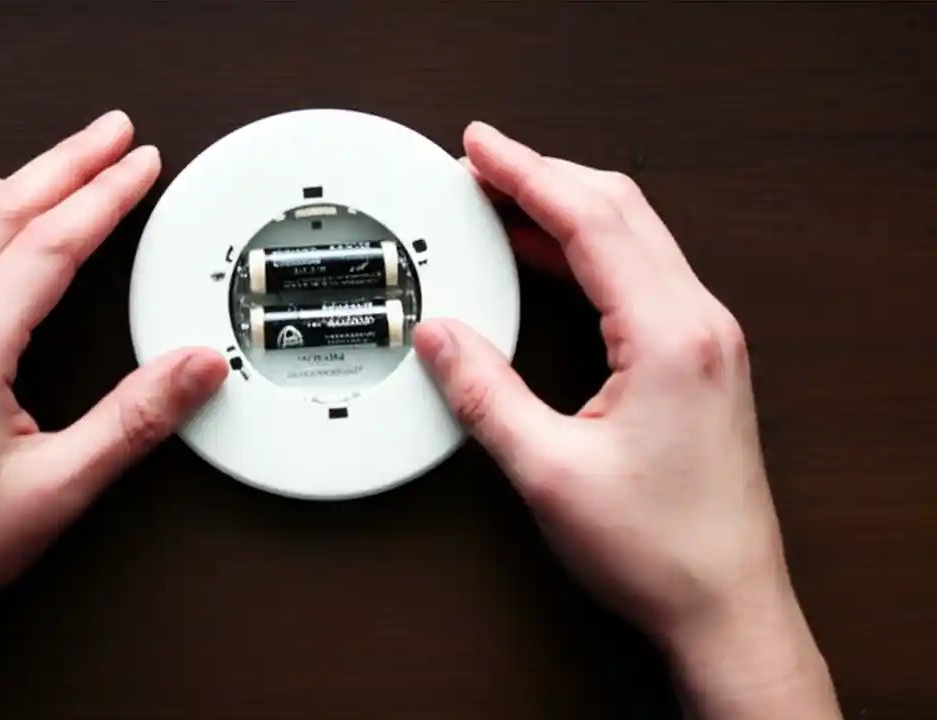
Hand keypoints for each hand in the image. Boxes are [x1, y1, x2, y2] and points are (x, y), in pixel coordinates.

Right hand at [415, 122, 838, 718]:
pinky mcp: (700, 361)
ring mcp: (706, 341)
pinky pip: (641, 276)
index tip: (482, 147)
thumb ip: (486, 394)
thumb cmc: (660, 549)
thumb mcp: (549, 472)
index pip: (590, 221)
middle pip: (620, 210)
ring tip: (504, 201)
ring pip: (634, 238)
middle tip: (484, 162)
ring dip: (568, 209)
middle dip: (546, 174)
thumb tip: (442, 338)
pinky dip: (588, 251)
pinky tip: (549, 259)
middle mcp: (699, 325)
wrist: (726, 605)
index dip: (527, 173)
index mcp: (669, 336)